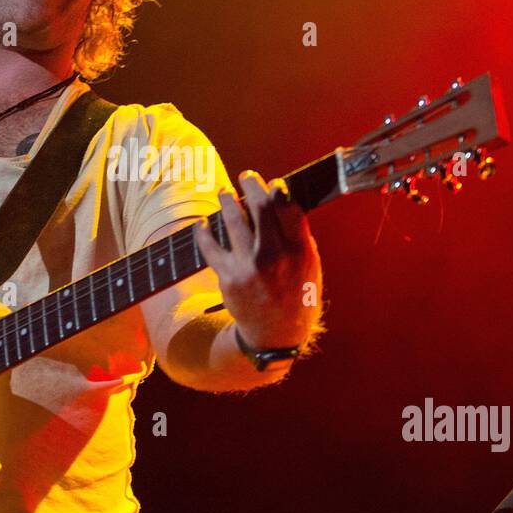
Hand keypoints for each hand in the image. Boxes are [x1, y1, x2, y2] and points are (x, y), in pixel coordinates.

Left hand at [192, 170, 322, 350]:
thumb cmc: (296, 294)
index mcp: (299, 250)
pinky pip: (209, 246)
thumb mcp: (310, 266)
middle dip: (250, 185)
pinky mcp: (228, 277)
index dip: (278, 189)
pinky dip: (203, 231)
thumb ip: (298, 234)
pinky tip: (203, 223)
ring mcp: (248, 266)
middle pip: (260, 206)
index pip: (288, 207)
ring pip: (233, 220)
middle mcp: (274, 256)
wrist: (276, 335)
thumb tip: (281, 198)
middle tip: (245, 177)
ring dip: (227, 200)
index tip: (272, 184)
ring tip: (224, 193)